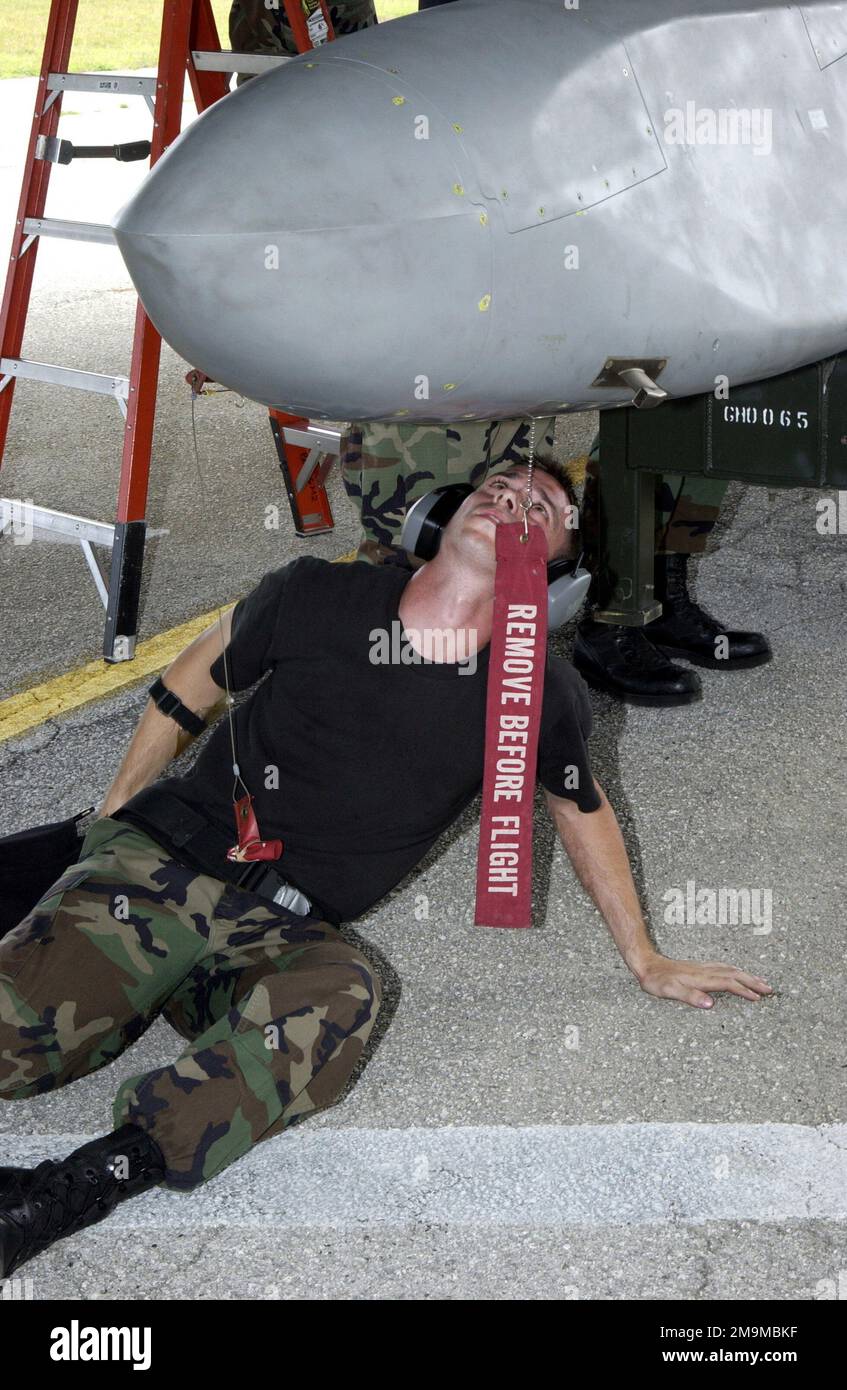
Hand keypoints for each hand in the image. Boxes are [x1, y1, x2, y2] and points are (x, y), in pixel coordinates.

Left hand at [636, 955, 773, 1009]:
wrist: (646, 964)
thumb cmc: (657, 980)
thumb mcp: (669, 991)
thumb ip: (689, 996)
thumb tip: (710, 1004)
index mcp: (700, 978)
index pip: (728, 983)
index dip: (744, 990)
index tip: (758, 998)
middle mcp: (704, 971)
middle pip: (734, 974)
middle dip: (753, 981)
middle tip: (769, 989)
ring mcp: (703, 968)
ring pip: (730, 970)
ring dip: (747, 975)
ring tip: (760, 982)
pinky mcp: (699, 967)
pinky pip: (723, 967)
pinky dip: (735, 971)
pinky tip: (737, 973)